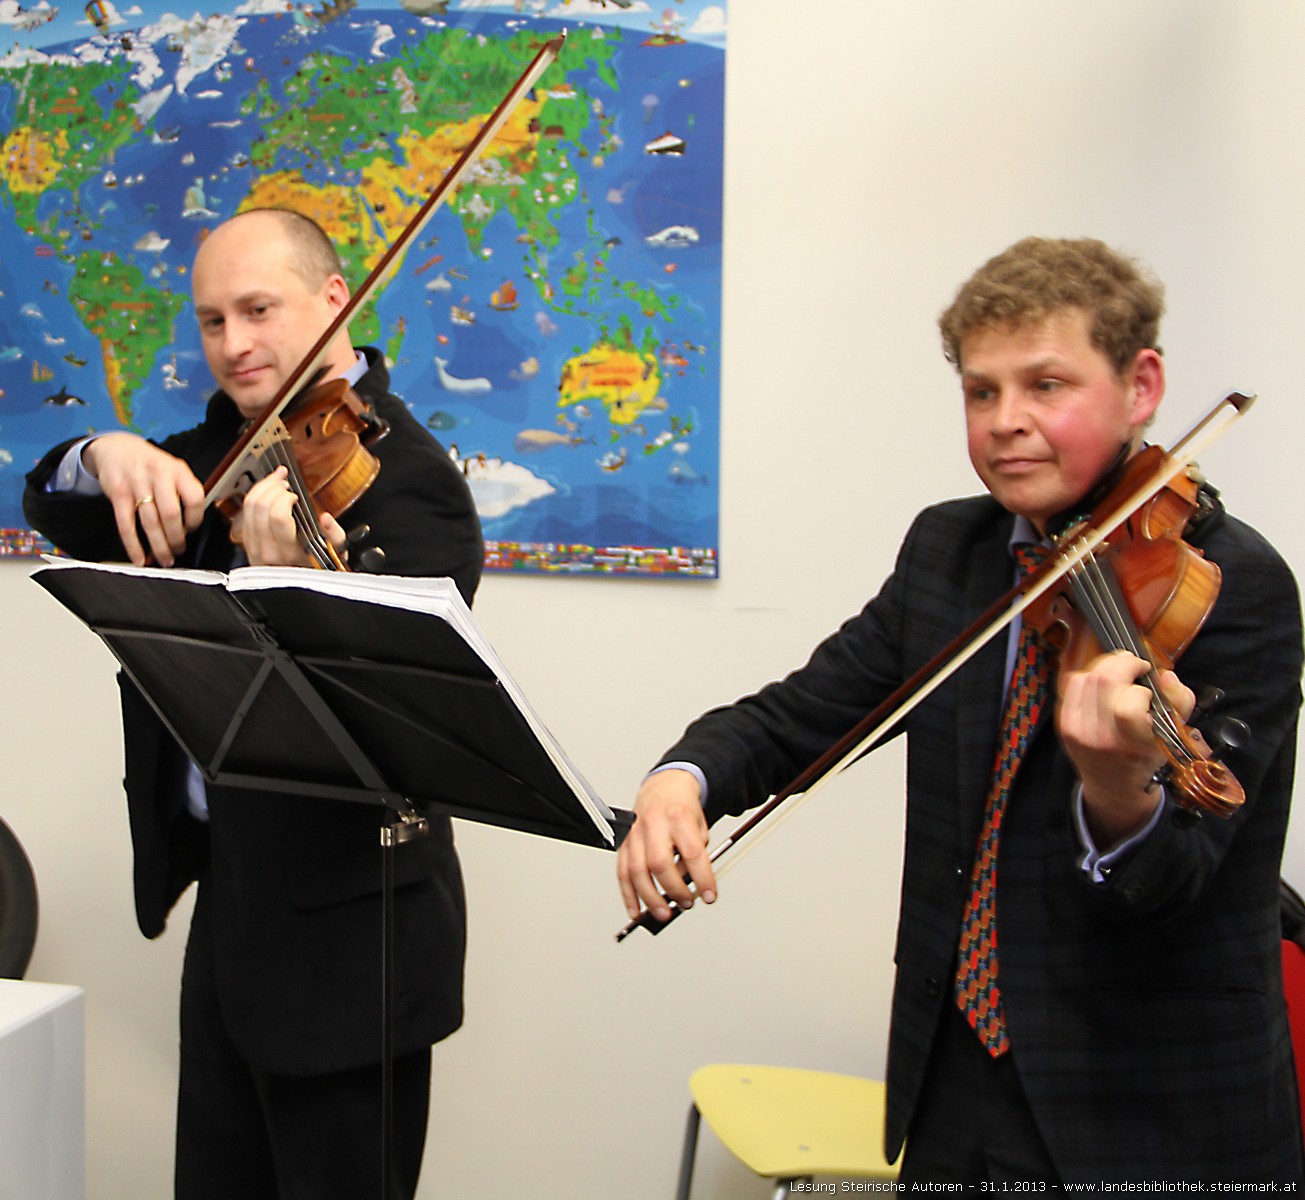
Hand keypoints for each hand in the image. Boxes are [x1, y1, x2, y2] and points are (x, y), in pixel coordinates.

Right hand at [83, 433, 204, 566]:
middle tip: (179, 551)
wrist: (117, 448)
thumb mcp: (173, 469)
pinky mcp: (118, 494)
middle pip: (172, 514)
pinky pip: (126, 524)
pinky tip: (139, 558)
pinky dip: (133, 545)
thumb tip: (192, 526)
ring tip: (165, 559)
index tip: (192, 531)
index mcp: (178, 470)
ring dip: (159, 546)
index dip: (196, 520)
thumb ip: (184, 491)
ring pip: (150, 522)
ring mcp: (137, 484)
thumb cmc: (151, 464)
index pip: (195, 499)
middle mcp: (159, 476)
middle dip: (176, 539)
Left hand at [228, 467, 346, 566]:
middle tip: (285, 483)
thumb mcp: (335, 556)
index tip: (295, 495)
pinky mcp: (247, 543)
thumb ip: (335, 536)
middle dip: (273, 486)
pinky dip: (255, 496)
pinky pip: (244, 513)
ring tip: (276, 483)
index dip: (285, 497)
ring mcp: (254, 547)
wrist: (296, 588)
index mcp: (291, 552)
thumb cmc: (317, 569)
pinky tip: (267, 492)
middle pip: (260, 506)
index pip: (278, 516)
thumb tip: (326, 518)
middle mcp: (268, 550)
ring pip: (248, 506)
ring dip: (262, 488)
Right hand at [616, 768, 715, 923]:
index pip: (692, 852)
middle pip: (659, 863)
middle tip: (686, 903)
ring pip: (637, 871)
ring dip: (650, 898)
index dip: (702, 878)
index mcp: (678, 816)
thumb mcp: (700, 825)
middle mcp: (653, 824)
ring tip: (664, 913)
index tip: (709, 896)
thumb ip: (697, 854)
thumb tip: (690, 884)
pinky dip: (628, 895)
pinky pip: (622, 872)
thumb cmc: (682, 807)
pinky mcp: (624, 842)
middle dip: (673, 890)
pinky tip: (636, 910)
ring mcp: (635, 833)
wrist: (663, 786)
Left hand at [1057, 650, 1194, 844]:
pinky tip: (1102, 681)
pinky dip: (1089, 675)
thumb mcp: (1175, 734)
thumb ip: (1180, 702)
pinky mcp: (1064, 724)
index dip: (1140, 687)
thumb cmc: (1147, 756)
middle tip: (1135, 664)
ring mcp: (1078, 732)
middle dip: (1123, 662)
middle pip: (1103, 681)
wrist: (1114, 785)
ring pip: (1086, 677)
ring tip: (1120, 669)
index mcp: (1133, 745)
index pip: (1127, 707)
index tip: (1149, 682)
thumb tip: (1166, 676)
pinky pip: (1072, 685)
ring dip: (1106, 665)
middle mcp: (1102, 739)